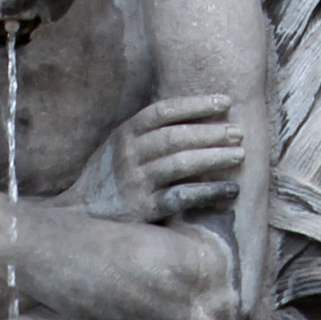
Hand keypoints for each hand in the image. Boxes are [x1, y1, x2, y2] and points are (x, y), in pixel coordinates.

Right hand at [62, 97, 244, 222]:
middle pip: (176, 137)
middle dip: (211, 132)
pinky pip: (182, 197)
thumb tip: (189, 116)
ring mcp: (137, 183)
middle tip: (238, 132)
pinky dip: (208, 192)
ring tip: (239, 154)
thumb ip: (144, 133)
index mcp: (124, 135)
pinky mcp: (145, 210)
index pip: (164, 112)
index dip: (196, 105)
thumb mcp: (116, 147)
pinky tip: (229, 189)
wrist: (82, 217)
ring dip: (214, 158)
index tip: (224, 102)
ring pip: (182, 164)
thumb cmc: (106, 180)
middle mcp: (129, 156)